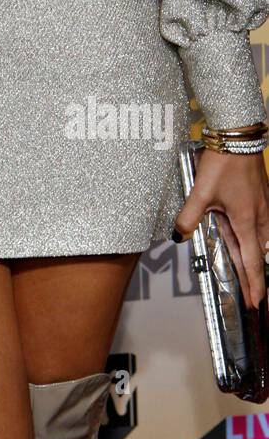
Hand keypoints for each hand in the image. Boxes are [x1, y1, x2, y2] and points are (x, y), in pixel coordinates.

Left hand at [173, 147, 268, 308]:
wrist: (238, 137)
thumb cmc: (223, 163)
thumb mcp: (200, 191)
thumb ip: (189, 216)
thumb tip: (178, 236)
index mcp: (246, 220)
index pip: (252, 261)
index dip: (254, 283)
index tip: (256, 301)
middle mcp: (259, 217)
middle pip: (260, 254)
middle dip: (257, 276)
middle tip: (254, 295)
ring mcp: (263, 207)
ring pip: (264, 240)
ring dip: (258, 258)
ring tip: (254, 272)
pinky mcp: (261, 197)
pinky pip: (262, 226)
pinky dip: (258, 239)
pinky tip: (254, 239)